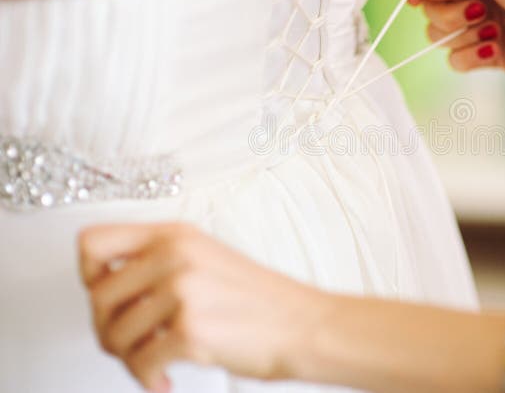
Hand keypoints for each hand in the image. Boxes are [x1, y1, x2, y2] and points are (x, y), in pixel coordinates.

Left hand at [78, 222, 329, 391]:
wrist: (306, 325)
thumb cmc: (262, 301)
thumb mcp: (208, 259)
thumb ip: (160, 262)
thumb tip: (107, 290)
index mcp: (176, 236)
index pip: (93, 242)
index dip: (89, 275)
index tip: (110, 296)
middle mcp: (174, 257)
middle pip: (97, 297)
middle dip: (107, 330)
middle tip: (129, 344)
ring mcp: (183, 291)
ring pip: (114, 334)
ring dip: (128, 359)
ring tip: (152, 363)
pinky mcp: (190, 330)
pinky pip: (139, 364)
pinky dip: (148, 380)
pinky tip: (165, 380)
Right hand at [399, 0, 504, 72]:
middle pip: (427, 9)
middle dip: (449, 13)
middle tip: (480, 9)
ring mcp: (475, 24)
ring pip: (437, 37)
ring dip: (463, 35)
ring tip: (495, 29)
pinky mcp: (484, 53)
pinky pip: (455, 61)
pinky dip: (472, 57)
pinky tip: (496, 48)